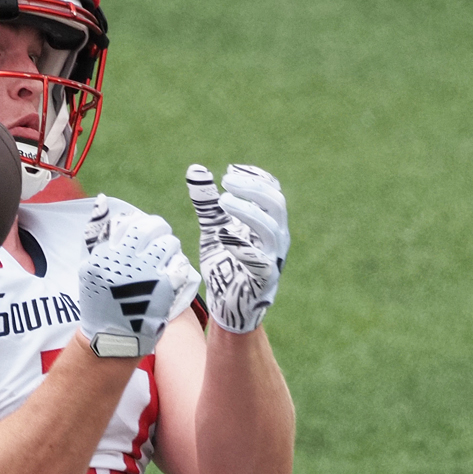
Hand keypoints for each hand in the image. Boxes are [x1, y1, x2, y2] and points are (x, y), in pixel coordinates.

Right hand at [77, 199, 196, 358]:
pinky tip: (172, 273)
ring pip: (169, 243)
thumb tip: (102, 199)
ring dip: (170, 247)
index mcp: (104, 255)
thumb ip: (98, 236)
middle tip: (161, 236)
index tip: (143, 231)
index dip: (140, 225)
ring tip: (167, 256)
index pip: (128, 224)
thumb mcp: (90, 269)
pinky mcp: (163, 288)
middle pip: (151, 227)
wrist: (111, 339)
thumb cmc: (100, 302)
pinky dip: (177, 266)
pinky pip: (179, 264)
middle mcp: (123, 262)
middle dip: (159, 229)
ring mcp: (145, 274)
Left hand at [186, 163, 288, 334]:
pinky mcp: (264, 279)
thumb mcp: (213, 227)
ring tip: (223, 201)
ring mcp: (273, 257)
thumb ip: (207, 202)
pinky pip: (260, 262)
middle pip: (276, 204)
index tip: (230, 170)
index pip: (272, 191)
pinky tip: (223, 235)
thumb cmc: (226, 263)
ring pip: (270, 228)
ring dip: (248, 211)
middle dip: (253, 188)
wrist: (227, 304)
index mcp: (268, 221)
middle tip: (226, 181)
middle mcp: (276, 236)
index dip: (255, 177)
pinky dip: (242, 246)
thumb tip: (195, 169)